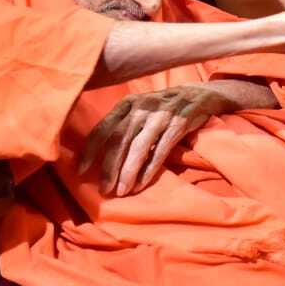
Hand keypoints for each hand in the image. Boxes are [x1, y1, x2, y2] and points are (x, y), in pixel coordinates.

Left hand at [78, 79, 276, 195]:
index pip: (105, 127)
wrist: (203, 94)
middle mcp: (144, 105)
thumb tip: (98, 157)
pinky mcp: (182, 120)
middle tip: (104, 190)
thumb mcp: (143, 110)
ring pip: (140, 144)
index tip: (81, 171)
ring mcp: (164, 112)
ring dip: (129, 170)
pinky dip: (151, 166)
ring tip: (123, 191)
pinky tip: (143, 182)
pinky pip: (163, 147)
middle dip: (110, 167)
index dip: (91, 150)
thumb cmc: (166, 108)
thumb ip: (124, 126)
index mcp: (129, 103)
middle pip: (120, 138)